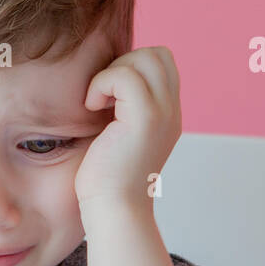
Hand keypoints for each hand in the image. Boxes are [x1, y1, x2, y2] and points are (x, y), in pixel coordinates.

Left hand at [74, 46, 181, 210]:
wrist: (114, 210)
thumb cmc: (106, 181)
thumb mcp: (119, 136)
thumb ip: (122, 110)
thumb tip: (103, 85)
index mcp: (168, 114)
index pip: (162, 63)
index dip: (132, 66)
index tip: (108, 95)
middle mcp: (172, 111)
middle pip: (158, 54)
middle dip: (123, 64)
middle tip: (103, 96)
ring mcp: (163, 113)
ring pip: (145, 58)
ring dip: (112, 73)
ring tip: (97, 104)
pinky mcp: (145, 119)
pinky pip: (124, 76)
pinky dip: (101, 84)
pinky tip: (92, 109)